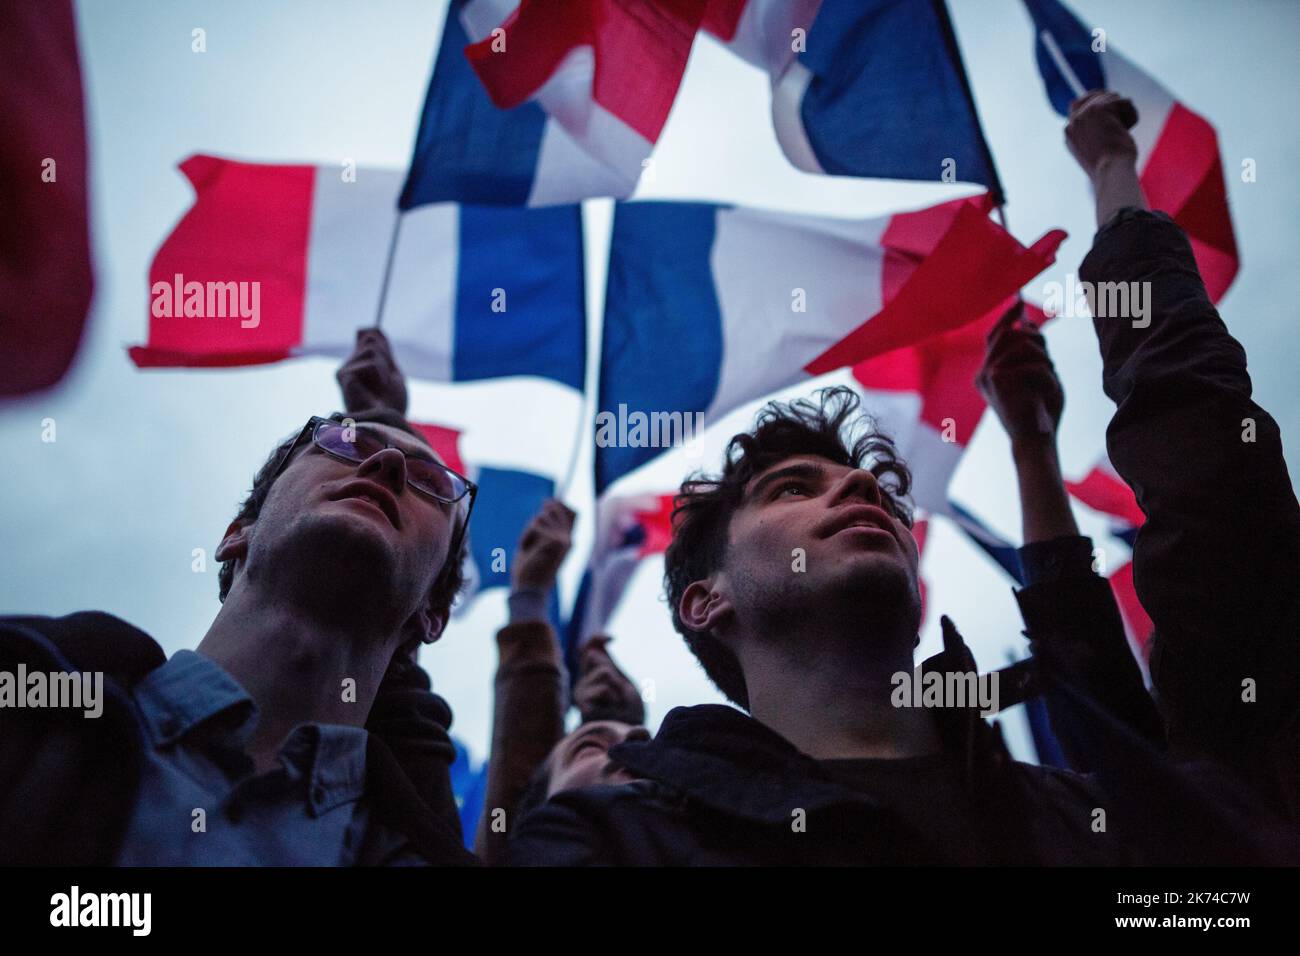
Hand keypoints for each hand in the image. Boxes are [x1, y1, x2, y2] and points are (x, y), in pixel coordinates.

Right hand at [336, 328, 407, 414]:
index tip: (389, 368)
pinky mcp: (343, 375)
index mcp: (359, 361)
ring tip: (382, 388)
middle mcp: (348, 363)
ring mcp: (344, 369)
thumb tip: (365, 328)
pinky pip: (371, 362)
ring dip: (385, 368)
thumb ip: (381, 349)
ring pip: (372, 348)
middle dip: (387, 358)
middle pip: (371, 337)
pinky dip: (381, 376)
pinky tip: (375, 393)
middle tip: (386, 381)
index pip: (370, 334)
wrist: (388, 423)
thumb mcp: (391, 370)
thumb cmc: (391, 402)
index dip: (384, 345)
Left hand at [511, 498, 575, 591]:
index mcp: (567, 542)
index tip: (546, 502)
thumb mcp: (536, 545)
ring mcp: (564, 539)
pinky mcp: (555, 540)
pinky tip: (525, 548)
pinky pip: (535, 525)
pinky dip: (526, 535)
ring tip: (526, 547)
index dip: (559, 505)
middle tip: (530, 534)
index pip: (572, 514)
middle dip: (539, 518)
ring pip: (542, 517)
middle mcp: (569, 539)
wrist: (529, 588)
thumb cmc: (529, 568)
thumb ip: (543, 527)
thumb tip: (547, 506)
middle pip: (555, 510)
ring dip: (529, 530)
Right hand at [574, 636, 644, 724]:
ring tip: (618, 704)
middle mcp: (582, 684)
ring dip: (618, 687)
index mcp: (590, 677)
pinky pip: (603, 689)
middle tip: (620, 695)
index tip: (613, 638)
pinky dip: (615, 698)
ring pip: (603, 673)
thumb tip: (600, 639)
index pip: (587, 650)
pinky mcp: (583, 706)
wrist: (628, 735)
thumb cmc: (628, 710)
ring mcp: (580, 695)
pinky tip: (614, 711)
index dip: (596, 639)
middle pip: (595, 657)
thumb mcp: (621, 680)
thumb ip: (609, 662)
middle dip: (614, 672)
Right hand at [976, 304, 1063, 445]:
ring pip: (1022, 342)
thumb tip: (1026, 322)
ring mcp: (987, 374)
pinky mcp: (997, 378)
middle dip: (1036, 340)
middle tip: (1050, 363)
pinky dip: (1047, 376)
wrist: (1035, 441)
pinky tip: (1047, 392)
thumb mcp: (1037, 374)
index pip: (996, 335)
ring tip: (1049, 381)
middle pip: (1010, 333)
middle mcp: (983, 373)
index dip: (1008, 316)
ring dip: (1044, 359)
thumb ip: (1030, 350)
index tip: (1019, 300)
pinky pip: (1032, 361)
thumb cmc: (1040, 411)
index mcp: (988, 373)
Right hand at [1065, 90, 1138, 181]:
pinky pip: (1124, 102)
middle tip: (1123, 118)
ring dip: (1124, 113)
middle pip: (1096, 95)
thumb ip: (1097, 132)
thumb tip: (1113, 118)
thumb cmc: (1110, 168)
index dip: (1095, 100)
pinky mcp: (1099, 109)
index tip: (1110, 101)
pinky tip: (1127, 130)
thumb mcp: (1098, 150)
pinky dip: (1131, 115)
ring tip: (1123, 133)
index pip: (1077, 104)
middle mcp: (1073, 122)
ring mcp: (1084, 114)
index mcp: (1070, 133)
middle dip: (1113, 103)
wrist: (1110, 171)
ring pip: (1113, 98)